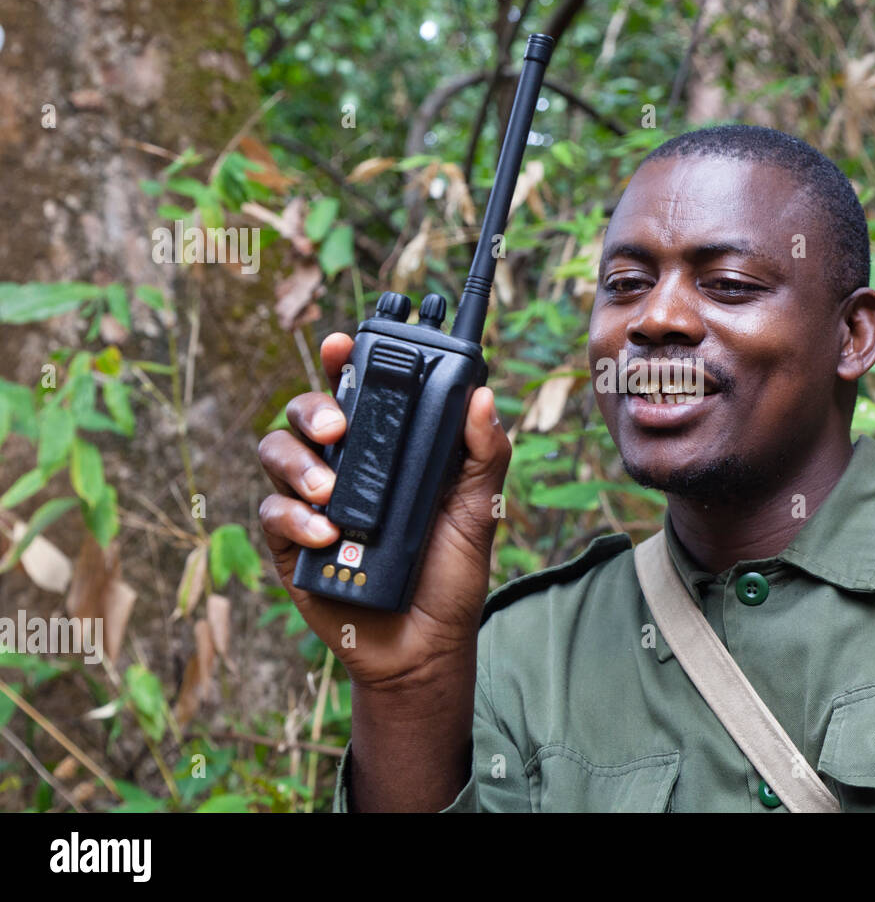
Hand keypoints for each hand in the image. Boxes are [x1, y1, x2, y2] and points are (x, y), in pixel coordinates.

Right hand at [257, 332, 511, 689]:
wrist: (425, 647)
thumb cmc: (452, 573)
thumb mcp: (480, 509)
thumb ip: (485, 453)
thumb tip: (483, 395)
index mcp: (387, 447)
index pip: (357, 390)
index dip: (343, 361)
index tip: (341, 344)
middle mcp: (344, 466)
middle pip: (305, 412)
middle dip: (312, 407)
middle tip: (338, 427)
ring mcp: (312, 503)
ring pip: (276, 452)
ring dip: (298, 463)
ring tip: (330, 492)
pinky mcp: (291, 544)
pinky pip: (271, 512)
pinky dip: (294, 517)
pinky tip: (327, 534)